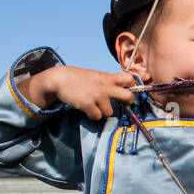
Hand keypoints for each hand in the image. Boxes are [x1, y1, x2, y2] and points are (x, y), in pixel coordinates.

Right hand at [22, 66, 140, 119]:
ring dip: (103, 111)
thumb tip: (122, 88)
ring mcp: (97, 96)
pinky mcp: (88, 104)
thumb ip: (109, 81)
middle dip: (128, 102)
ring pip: (110, 112)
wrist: (60, 79)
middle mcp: (105, 86)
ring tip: (95, 105)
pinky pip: (97, 117)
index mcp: (108, 77)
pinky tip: (87, 109)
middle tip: (123, 103)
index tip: (129, 89)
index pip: (130, 79)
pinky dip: (92, 115)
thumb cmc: (79, 78)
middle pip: (129, 97)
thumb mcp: (97, 76)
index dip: (133, 85)